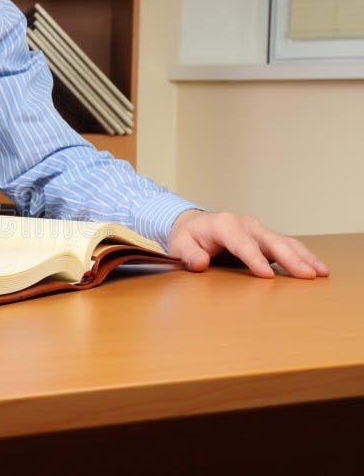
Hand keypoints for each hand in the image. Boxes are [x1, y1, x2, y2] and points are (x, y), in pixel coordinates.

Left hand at [168, 210, 328, 278]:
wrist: (192, 225)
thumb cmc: (187, 237)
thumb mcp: (179, 245)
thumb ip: (189, 254)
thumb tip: (201, 263)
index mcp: (224, 224)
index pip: (242, 243)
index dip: (254, 259)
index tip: (266, 275)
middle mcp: (245, 224)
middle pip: (271, 241)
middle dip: (290, 258)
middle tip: (307, 274)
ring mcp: (257, 230)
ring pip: (284, 242)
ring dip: (303, 257)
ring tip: (320, 272)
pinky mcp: (264, 238)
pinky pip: (286, 246)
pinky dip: (302, 256)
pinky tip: (316, 267)